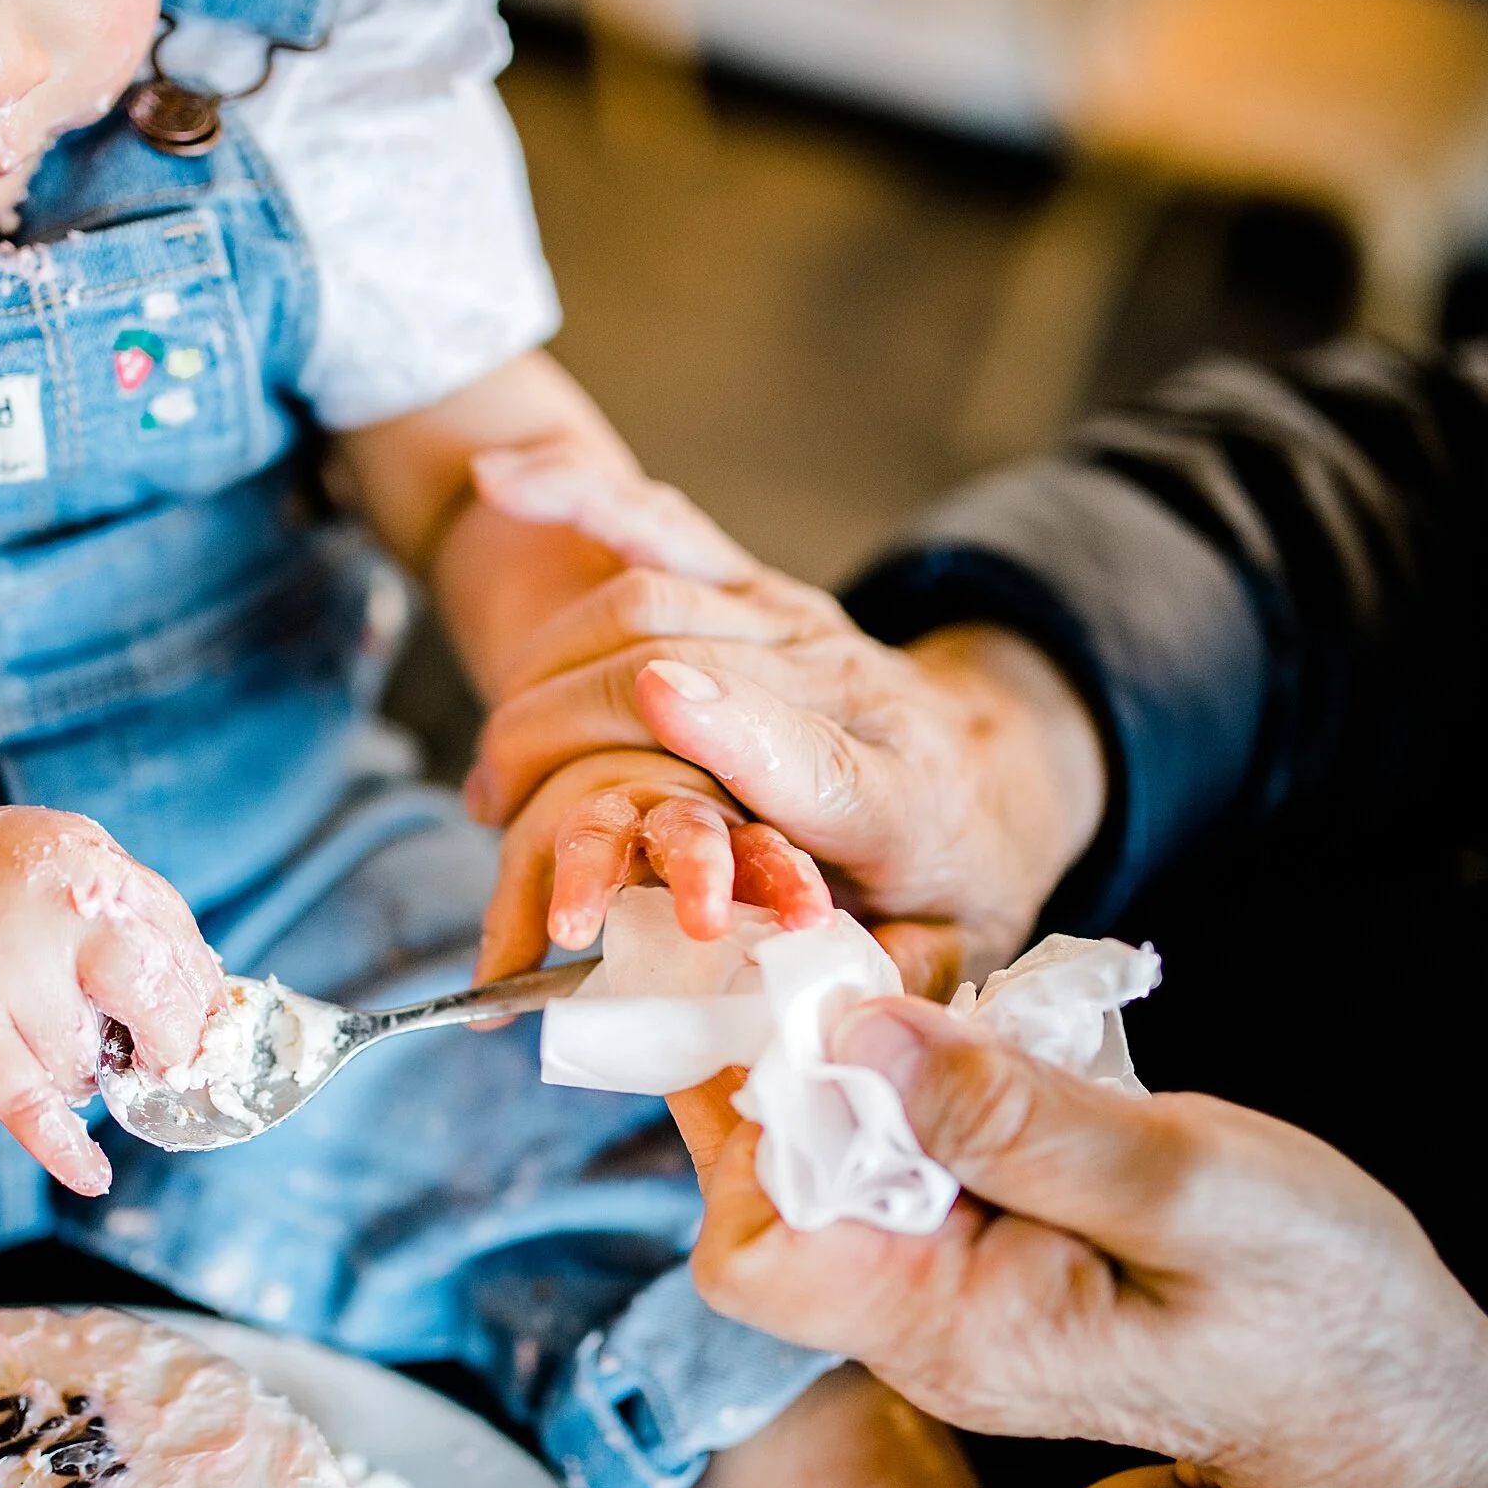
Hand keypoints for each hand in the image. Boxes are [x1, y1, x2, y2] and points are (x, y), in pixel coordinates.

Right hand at [0, 807, 222, 1195]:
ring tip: (52, 1042)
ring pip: (85, 1060)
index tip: (205, 1023)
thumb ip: (131, 909)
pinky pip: (24, 1103)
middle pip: (148, 991)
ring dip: (87, 1071)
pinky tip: (93, 1175)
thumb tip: (205, 994)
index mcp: (87, 864)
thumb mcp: (66, 853)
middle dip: (169, 1037)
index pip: (175, 940)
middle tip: (162, 1057)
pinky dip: (61, 1147)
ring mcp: (2, 975)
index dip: (198, 993)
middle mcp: (51, 915)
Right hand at [466, 448, 1105, 976]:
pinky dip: (580, 498)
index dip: (738, 722)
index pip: (815, 753)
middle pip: (693, 665)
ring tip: (492, 769)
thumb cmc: (952, 881)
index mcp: (899, 797)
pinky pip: (661, 526)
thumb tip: (810, 1002)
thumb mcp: (954, 954)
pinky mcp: (758, 587)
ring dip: (548, 671)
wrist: (995, 775)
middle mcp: (848, 688)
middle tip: (496, 807)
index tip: (658, 701)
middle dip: (573, 722)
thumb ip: (894, 978)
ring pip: (653, 600)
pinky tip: (506, 485)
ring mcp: (798, 623)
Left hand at [684, 998, 1487, 1487]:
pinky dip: (933, 1072)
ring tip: (928, 970)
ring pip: (846, 1153)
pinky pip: (918, 1150)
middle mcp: (923, 1318)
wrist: (1395, 1396)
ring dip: (868, 1052)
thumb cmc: (1321, 1309)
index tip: (796, 1008)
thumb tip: (859, 1032)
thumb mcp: (1187, 1190)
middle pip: (780, 1184)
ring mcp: (956, 1285)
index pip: (752, 1251)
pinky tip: (985, 1020)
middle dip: (797, 1057)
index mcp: (948, 1327)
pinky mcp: (997, 1246)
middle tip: (861, 950)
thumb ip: (1018, 1118)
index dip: (743, 1128)